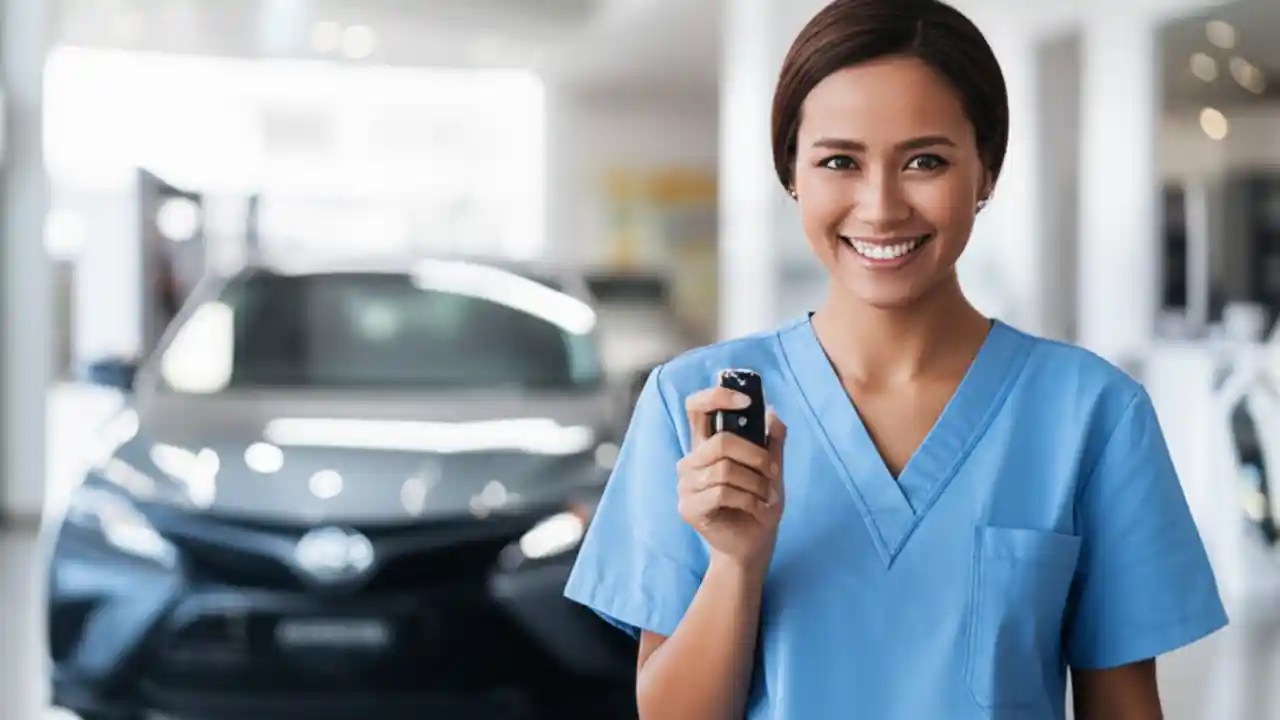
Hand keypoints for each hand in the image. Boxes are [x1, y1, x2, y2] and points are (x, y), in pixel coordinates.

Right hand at [678, 385, 786, 572]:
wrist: (753, 544)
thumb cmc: (758, 504)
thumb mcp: (772, 468)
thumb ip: (772, 441)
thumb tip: (772, 413)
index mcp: (706, 445)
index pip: (696, 407)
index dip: (717, 396)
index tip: (745, 400)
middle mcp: (691, 461)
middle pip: (720, 442)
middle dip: (755, 456)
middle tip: (771, 470)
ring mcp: (686, 486)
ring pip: (725, 470)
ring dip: (755, 484)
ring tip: (766, 496)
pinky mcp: (689, 508)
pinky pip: (722, 493)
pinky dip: (749, 501)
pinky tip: (756, 509)